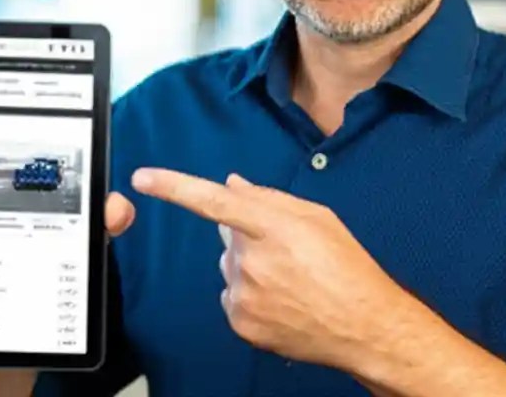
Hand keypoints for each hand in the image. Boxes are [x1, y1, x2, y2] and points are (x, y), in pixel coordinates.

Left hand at [131, 168, 413, 373]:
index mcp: (273, 227)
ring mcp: (244, 295)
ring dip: (249, 266)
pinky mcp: (240, 322)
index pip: (214, 202)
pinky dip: (249, 295)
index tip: (142, 178)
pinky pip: (231, 296)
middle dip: (246, 236)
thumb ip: (269, 199)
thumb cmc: (347, 266)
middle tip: (287, 252)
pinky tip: (281, 300)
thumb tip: (231, 184)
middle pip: (227, 236)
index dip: (174, 188)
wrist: (363, 326)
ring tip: (291, 280)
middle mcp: (253, 261)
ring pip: (229, 266)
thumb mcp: (317, 218)